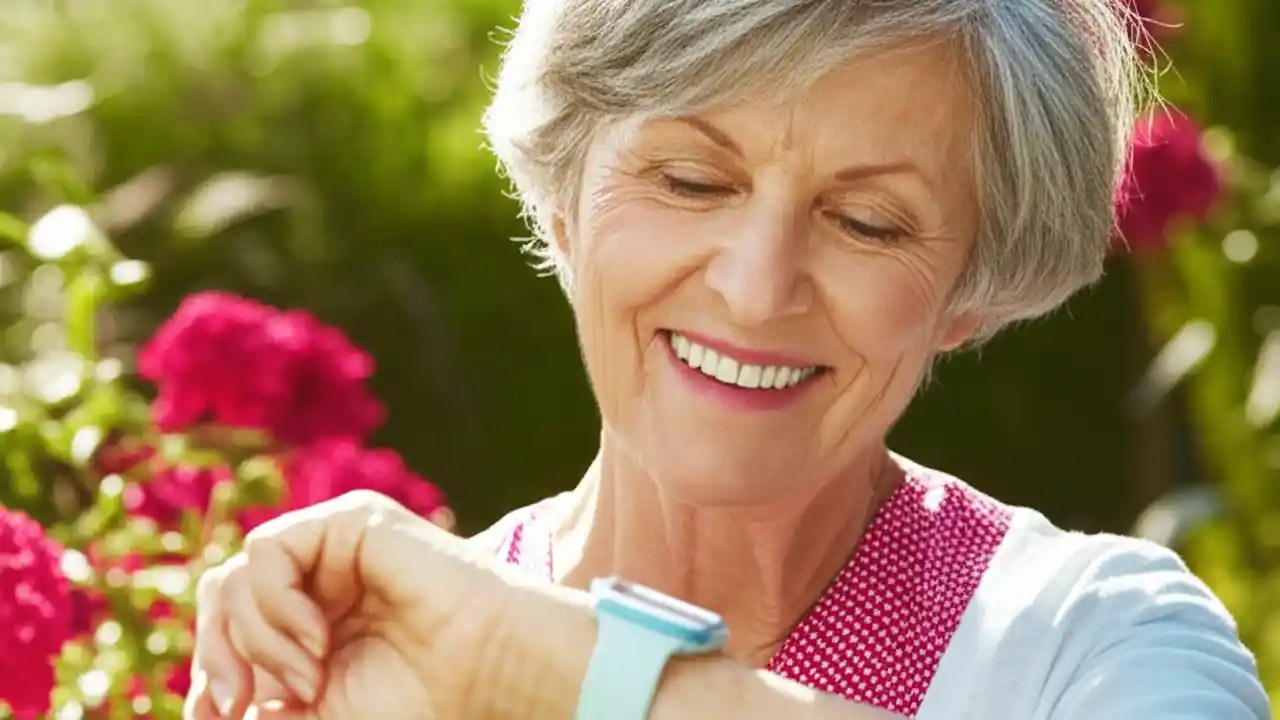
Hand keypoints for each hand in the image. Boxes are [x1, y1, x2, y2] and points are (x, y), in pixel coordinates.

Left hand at [183, 490, 514, 718]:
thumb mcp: (313, 717)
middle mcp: (315, 581)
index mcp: (307, 623)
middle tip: (244, 703)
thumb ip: (256, 705)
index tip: (222, 715)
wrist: (481, 673)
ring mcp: (330, 549)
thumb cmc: (413, 701)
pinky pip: (267, 549)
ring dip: (258, 640)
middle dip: (216, 656)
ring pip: (235, 577)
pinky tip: (317, 638)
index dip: (208, 671)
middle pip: (219, 596)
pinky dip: (275, 604)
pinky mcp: (348, 521)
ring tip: (309, 677)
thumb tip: (197, 710)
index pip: (224, 628)